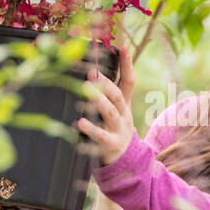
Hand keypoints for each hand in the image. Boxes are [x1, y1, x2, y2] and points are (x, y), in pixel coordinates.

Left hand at [77, 33, 135, 166]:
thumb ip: (109, 94)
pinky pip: (100, 136)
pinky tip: (79, 122)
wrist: (125, 161)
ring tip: (86, 89)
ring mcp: (118, 130)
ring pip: (111, 113)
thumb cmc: (114, 130)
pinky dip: (90, 129)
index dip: (127, 65)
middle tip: (92, 71)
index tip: (123, 47)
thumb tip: (94, 70)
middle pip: (119, 96)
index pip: (129, 82)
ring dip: (99, 100)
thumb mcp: (117, 112)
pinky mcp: (110, 145)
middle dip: (106, 83)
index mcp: (125, 105)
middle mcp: (124, 115)